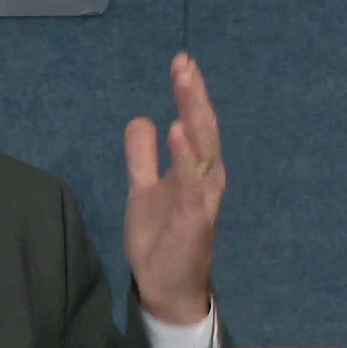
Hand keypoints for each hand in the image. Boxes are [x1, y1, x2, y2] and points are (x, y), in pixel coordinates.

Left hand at [123, 53, 224, 323]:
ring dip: (194, 116)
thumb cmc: (160, 237)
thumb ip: (142, 156)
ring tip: (185, 85)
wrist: (165, 286)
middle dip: (194, 95)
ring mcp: (202, 199)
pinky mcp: (195, 220)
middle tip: (184, 63)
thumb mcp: (143, 188)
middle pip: (203, 128)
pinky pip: (193, 185)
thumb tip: (143, 119)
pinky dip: (187, 158)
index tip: (181, 62)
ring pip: (203, 150)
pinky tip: (178, 133)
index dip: (189, 93)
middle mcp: (204, 179)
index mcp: (193, 169)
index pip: (194, 123)